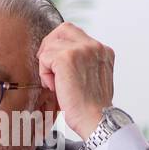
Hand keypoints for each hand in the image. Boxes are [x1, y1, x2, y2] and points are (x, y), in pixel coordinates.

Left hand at [36, 22, 113, 136]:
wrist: (96, 119)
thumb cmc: (92, 107)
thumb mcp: (94, 77)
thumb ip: (84, 63)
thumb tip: (60, 59)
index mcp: (103, 50)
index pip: (76, 34)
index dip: (61, 47)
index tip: (58, 66)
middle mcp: (95, 46)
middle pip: (63, 30)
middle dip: (50, 47)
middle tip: (49, 69)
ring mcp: (82, 50)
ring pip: (51, 45)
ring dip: (48, 65)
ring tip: (56, 84)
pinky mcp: (67, 58)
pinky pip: (45, 57)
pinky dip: (45, 73)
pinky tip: (55, 87)